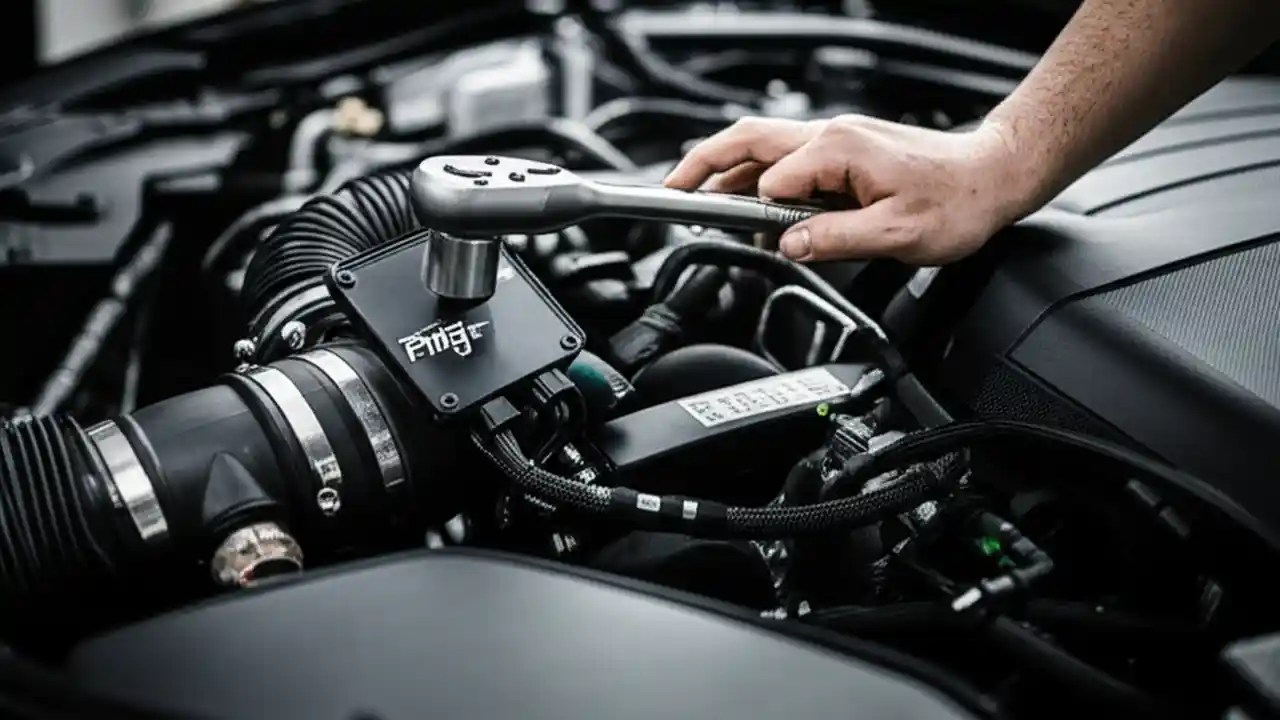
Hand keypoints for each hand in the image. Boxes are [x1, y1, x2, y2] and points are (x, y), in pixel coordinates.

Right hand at [663, 115, 1030, 264]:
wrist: (993, 175)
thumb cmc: (956, 201)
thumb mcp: (896, 234)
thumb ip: (833, 239)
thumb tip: (786, 244)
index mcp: (836, 150)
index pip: (770, 180)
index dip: (751, 212)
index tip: (733, 235)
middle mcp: (829, 136)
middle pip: (747, 141)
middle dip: (702, 164)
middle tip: (668, 190)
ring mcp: (834, 141)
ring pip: (762, 148)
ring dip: (726, 171)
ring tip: (695, 199)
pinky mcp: (842, 152)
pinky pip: (787, 160)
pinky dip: (758, 178)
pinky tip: (749, 204)